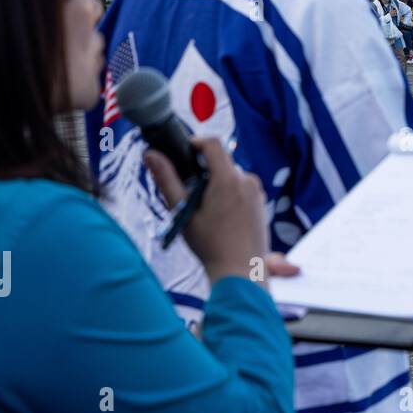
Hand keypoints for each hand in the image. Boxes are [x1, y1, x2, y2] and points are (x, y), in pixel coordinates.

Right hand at [145, 137, 268, 287]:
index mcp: (228, 179)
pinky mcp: (262, 203)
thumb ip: (166, 180)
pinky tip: (221, 218)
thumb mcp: (183, 212)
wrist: (241, 271)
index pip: (213, 143)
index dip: (196, 141)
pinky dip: (229, 194)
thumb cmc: (210, 244)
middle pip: (222, 162)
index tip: (184, 150)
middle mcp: (247, 180)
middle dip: (204, 170)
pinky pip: (242, 189)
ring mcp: (257, 192)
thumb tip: (150, 155)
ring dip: (217, 183)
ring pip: (232, 176)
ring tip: (204, 210)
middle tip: (189, 190)